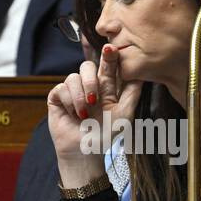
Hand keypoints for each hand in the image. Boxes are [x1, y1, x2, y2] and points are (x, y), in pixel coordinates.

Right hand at [48, 44, 138, 187]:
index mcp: (106, 88)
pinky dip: (69, 101)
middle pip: (88, 66)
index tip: (112, 48)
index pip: (108, 67)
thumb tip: (143, 73)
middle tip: (98, 83)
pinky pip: (61, 87)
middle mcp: (89, 86)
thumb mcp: (125, 114)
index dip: (109, 56)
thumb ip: (132, 93)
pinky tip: (74, 114)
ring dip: (81, 95)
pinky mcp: (58, 97)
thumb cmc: (106, 136)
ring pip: (74, 76)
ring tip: (85, 113)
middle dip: (93, 72)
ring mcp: (73, 91)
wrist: (85, 152)